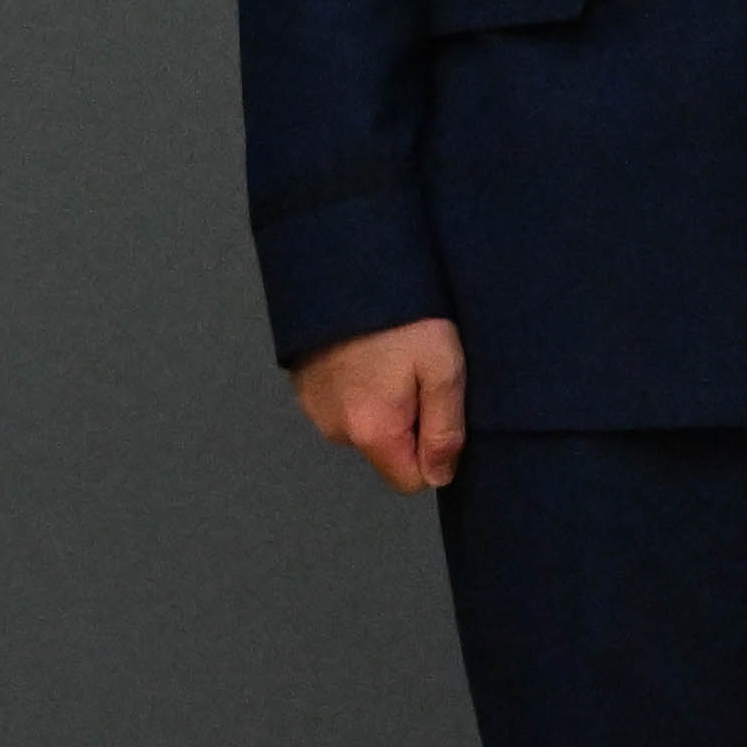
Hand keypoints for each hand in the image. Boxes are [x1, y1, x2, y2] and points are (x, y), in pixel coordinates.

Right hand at [291, 316, 465, 491]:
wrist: (346, 265)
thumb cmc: (404, 316)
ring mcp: (313, 407)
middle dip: (406, 424)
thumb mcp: (444, 369)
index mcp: (373, 431)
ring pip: (363, 426)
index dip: (433, 453)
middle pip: (385, 452)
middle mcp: (336, 429)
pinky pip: (340, 404)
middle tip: (416, 373)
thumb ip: (445, 431)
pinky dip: (355, 386)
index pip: (411, 481)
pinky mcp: (301, 385)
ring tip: (388, 356)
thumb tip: (439, 476)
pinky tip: (365, 351)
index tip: (437, 408)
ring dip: (380, 403)